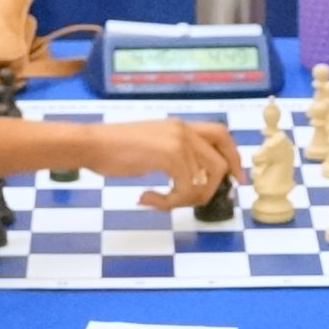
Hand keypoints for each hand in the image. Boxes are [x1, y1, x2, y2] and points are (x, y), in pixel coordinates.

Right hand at [83, 119, 244, 211]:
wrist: (91, 144)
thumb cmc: (113, 149)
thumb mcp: (151, 147)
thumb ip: (173, 157)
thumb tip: (192, 182)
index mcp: (180, 126)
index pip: (221, 134)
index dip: (233, 156)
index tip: (236, 178)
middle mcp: (183, 130)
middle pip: (219, 160)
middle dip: (217, 185)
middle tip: (206, 199)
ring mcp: (178, 141)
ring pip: (203, 180)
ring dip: (185, 199)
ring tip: (162, 202)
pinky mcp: (169, 155)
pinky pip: (184, 189)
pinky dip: (168, 202)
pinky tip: (146, 198)